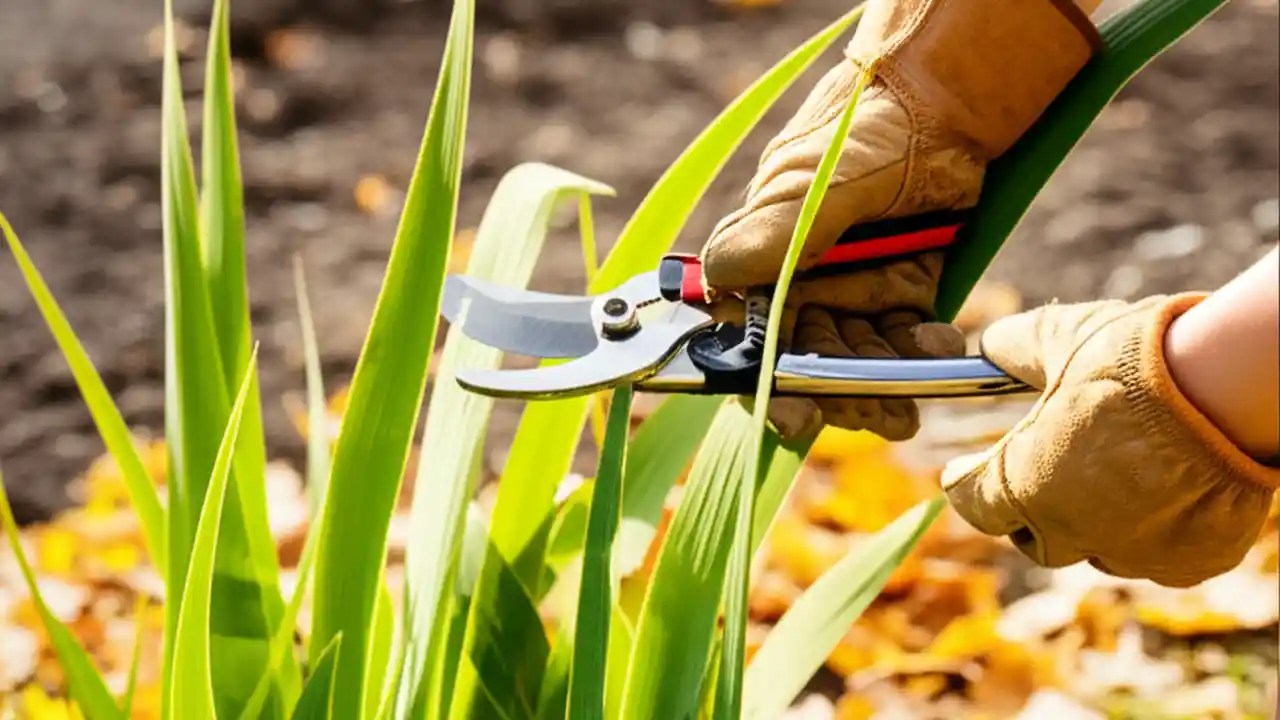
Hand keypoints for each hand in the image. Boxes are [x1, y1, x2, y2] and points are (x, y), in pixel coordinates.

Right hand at [700, 0, 1098, 439]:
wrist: (944, 104)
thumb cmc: (864, 127)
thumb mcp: (811, 180)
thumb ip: (771, 233)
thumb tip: (712, 280)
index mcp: (761, 261)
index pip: (746, 338)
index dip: (764, 384)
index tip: (793, 414)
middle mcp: (800, 284)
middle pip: (804, 363)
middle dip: (837, 395)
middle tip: (874, 413)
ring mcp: (851, 291)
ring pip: (854, 362)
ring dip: (880, 385)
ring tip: (908, 397)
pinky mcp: (900, 292)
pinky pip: (902, 342)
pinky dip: (919, 355)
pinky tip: (939, 348)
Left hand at [942, 295, 1279, 587]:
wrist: (1232, 389)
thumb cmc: (1137, 361)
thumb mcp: (1062, 337)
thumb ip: (1016, 346)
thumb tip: (989, 346)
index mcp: (1025, 485)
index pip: (974, 500)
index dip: (966, 481)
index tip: (964, 468)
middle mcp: (1072, 531)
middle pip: (1035, 540)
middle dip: (1031, 514)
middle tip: (1038, 480)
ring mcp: (1133, 553)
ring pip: (1100, 549)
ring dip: (1097, 521)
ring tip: (1114, 475)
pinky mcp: (1190, 562)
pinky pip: (1160, 558)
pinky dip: (1156, 533)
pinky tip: (1167, 495)